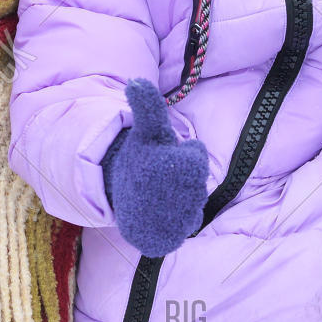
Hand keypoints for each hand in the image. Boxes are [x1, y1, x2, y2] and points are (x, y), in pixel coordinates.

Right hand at [105, 79, 208, 256]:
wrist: (123, 201)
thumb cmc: (141, 160)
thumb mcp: (148, 130)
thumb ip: (147, 105)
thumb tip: (134, 81)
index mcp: (174, 166)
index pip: (195, 154)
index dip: (181, 153)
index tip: (160, 156)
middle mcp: (175, 196)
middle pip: (197, 182)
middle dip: (183, 178)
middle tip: (160, 176)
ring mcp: (171, 221)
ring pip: (194, 205)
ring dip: (182, 199)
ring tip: (160, 195)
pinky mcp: (168, 241)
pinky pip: (187, 226)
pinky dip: (178, 221)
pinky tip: (162, 213)